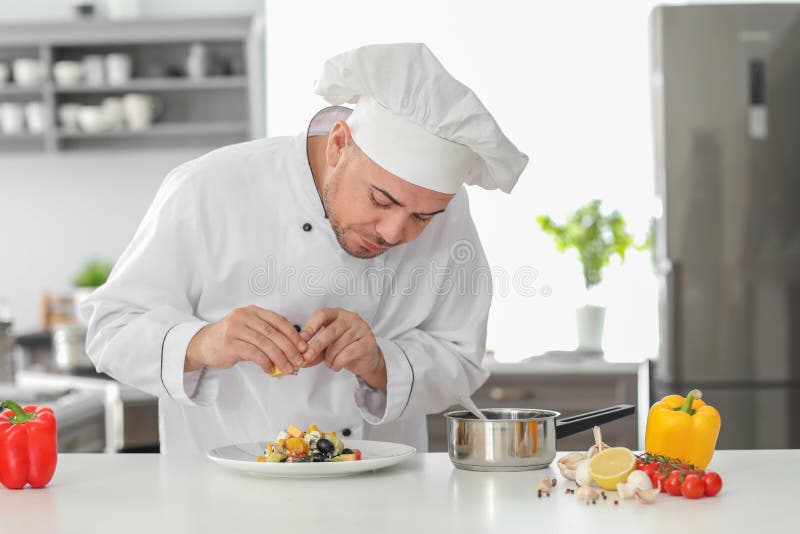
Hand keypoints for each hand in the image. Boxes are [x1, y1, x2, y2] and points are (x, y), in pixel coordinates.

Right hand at [185, 305, 307, 374]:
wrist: (203, 344)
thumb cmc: (231, 338)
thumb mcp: (250, 330)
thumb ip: (268, 336)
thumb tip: (293, 351)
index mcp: (253, 311)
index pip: (279, 320)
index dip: (293, 334)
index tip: (303, 347)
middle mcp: (244, 316)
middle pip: (274, 333)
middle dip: (290, 349)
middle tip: (299, 361)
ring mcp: (236, 329)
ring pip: (265, 344)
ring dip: (280, 358)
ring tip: (288, 369)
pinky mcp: (230, 343)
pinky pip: (254, 354)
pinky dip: (265, 363)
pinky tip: (271, 370)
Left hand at [301, 307, 386, 391]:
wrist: (367, 358)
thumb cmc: (344, 348)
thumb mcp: (327, 346)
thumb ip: (314, 350)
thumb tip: (300, 358)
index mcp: (337, 313)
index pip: (322, 314)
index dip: (311, 326)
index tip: (301, 339)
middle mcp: (350, 318)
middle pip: (330, 330)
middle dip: (317, 345)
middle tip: (307, 357)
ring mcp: (361, 329)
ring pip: (338, 344)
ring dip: (329, 358)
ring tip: (328, 363)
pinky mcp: (368, 342)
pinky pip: (348, 353)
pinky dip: (338, 363)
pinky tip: (336, 366)